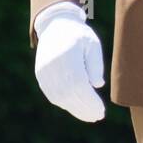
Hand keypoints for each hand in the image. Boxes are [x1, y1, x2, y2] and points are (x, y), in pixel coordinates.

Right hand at [33, 0, 106, 121]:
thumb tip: (97, 85)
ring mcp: (44, 71)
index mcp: (68, 55)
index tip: (101, 110)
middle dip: (84, 108)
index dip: (90, 101)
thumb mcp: (92, 44)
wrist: (56, 26)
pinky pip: (52, 94)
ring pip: (59, 97)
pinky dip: (65, 103)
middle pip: (69, 94)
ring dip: (75, 109)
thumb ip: (95, 64)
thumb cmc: (79, 35)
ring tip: (89, 115)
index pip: (79, 85)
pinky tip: (76, 107)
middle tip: (97, 116)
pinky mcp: (41, 75)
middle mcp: (53, 65)